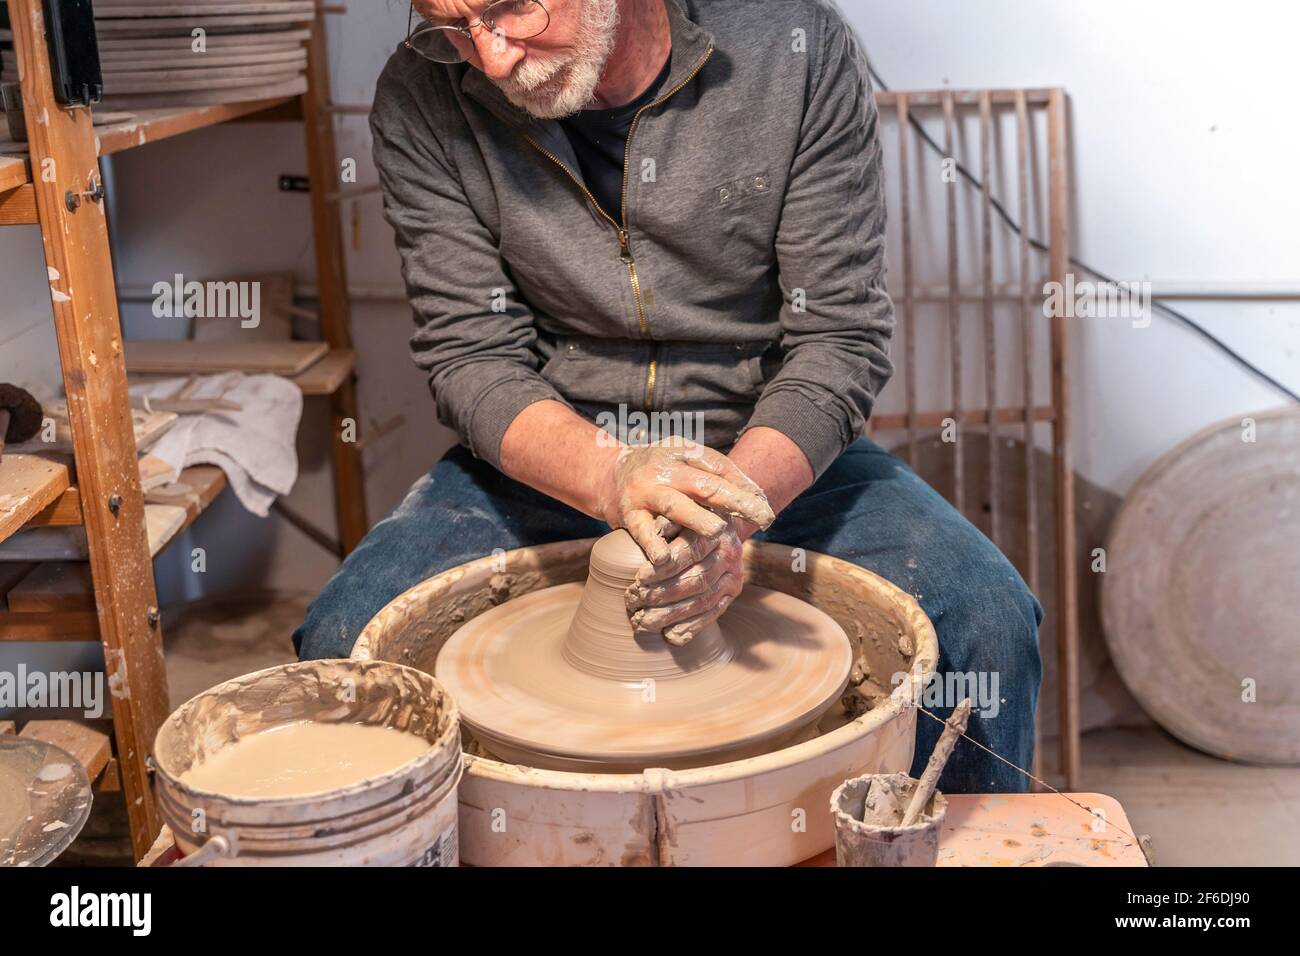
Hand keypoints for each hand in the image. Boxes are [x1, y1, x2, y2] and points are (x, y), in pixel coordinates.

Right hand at [593, 438, 774, 565]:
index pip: (718, 466)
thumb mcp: (686, 462)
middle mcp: (664, 468)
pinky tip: (664, 558)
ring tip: (718, 532)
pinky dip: (652, 544)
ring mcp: (644, 490)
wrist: (608, 474)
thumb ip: (719, 476)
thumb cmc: (661, 473)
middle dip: (735, 502)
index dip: (743, 485)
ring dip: (697, 520)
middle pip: (703, 485)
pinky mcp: (627, 513)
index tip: (765, 506)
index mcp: (682, 451)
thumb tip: (760, 497)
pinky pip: (641, 530)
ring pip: (674, 505)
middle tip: (763, 517)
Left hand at [625, 520, 745, 645]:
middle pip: (695, 580)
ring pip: (702, 601)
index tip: (639, 578)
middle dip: (662, 594)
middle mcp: (729, 554)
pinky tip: (670, 636)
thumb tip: (654, 532)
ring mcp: (733, 576)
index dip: (664, 567)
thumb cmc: (688, 516)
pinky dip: (691, 627)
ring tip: (643, 623)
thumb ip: (666, 519)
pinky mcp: (732, 594)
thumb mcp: (677, 510)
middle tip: (634, 602)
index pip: (689, 551)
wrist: (721, 523)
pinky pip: (712, 614)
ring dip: (671, 615)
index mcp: (715, 532)